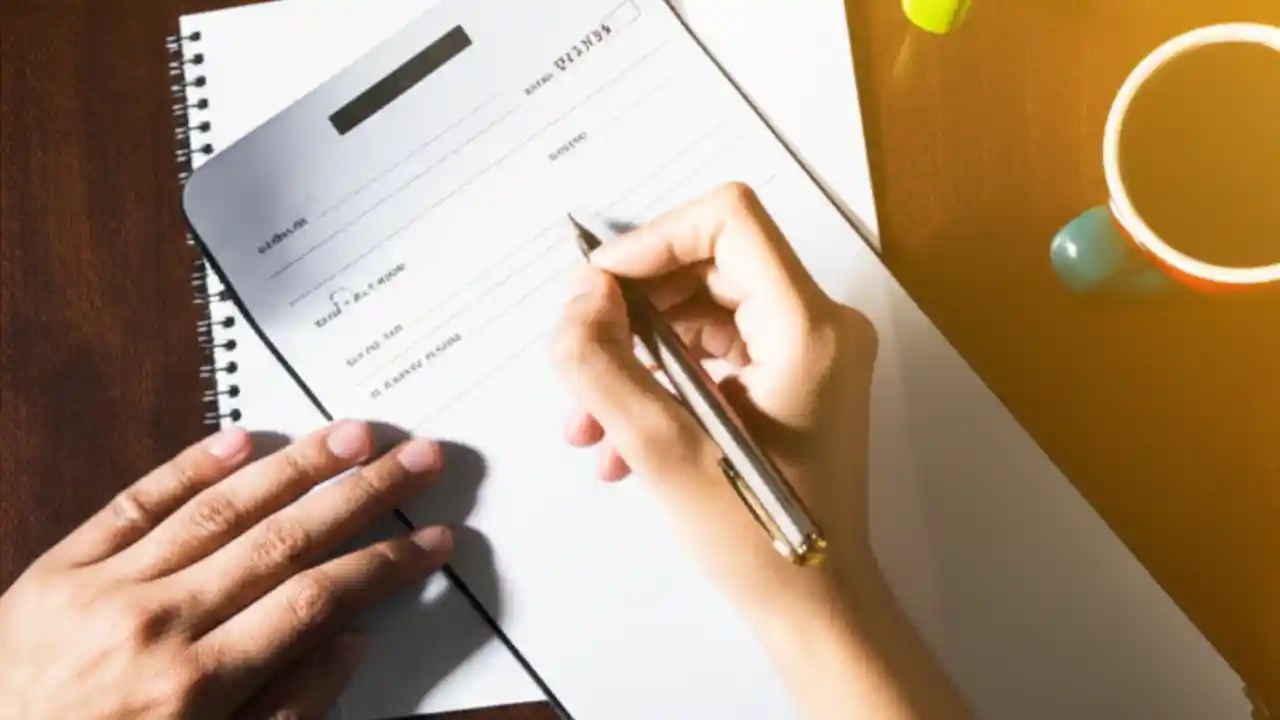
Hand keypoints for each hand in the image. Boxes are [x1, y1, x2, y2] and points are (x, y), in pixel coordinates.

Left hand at [0, 421, 449, 719]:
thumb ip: (286, 709)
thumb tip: (351, 641)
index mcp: (198, 686)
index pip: (318, 601)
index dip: (385, 566)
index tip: (431, 539)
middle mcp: (158, 623)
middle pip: (284, 540)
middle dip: (363, 496)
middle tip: (417, 459)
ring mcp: (104, 589)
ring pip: (219, 508)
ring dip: (294, 466)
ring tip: (351, 433)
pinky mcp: (57, 570)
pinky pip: (132, 503)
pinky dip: (188, 466)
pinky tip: (240, 438)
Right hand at [554, 183, 876, 603]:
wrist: (811, 604)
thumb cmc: (756, 538)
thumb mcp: (658, 447)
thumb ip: (601, 363)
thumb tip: (578, 300)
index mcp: (807, 328)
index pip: (727, 219)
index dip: (652, 240)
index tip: (600, 286)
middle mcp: (818, 326)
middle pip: (707, 264)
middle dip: (632, 309)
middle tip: (580, 353)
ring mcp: (807, 353)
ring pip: (702, 310)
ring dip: (636, 352)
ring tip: (589, 417)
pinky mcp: (790, 380)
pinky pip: (714, 350)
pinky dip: (662, 379)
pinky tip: (620, 436)